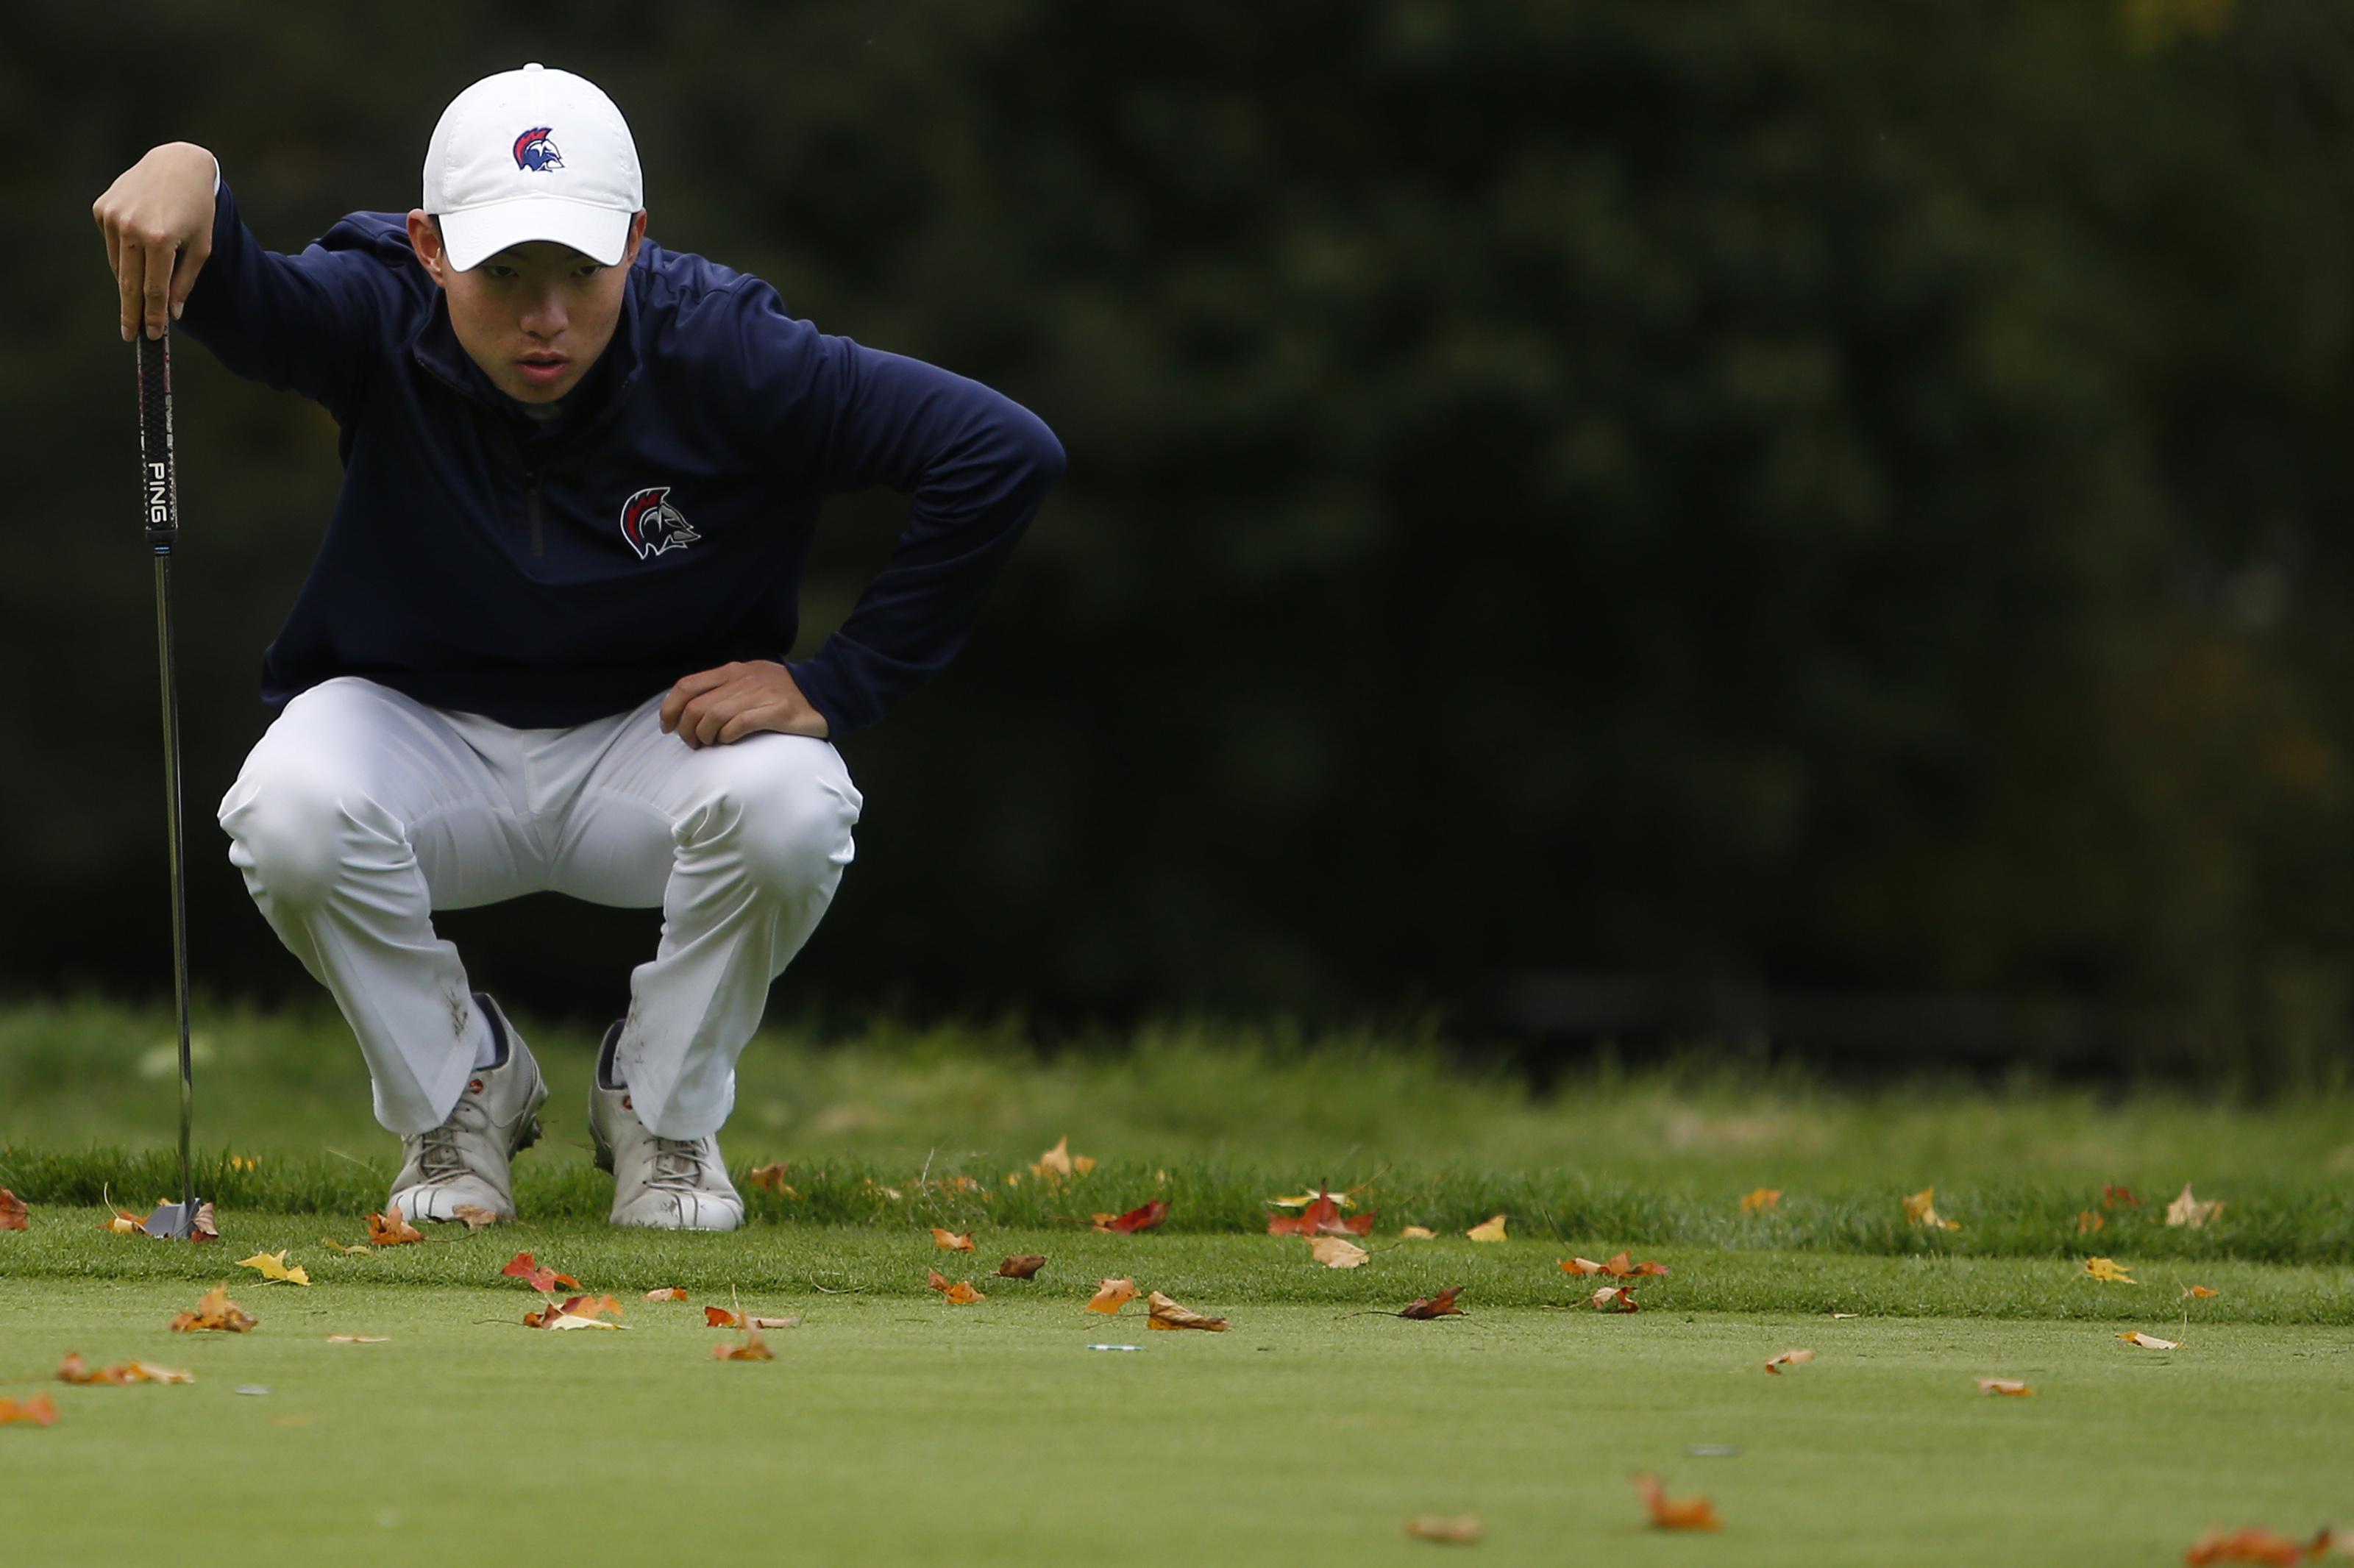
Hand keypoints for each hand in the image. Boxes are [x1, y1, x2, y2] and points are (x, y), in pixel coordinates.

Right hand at [92, 143, 218, 341]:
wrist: (176, 166)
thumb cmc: (196, 210)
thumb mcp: (201, 247)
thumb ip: (185, 281)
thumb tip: (171, 314)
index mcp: (160, 239)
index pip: (154, 289)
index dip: (153, 316)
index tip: (152, 336)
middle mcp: (131, 227)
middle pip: (128, 283)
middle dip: (132, 312)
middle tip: (131, 335)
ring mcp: (112, 216)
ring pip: (119, 265)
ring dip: (130, 281)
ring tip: (143, 288)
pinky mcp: (102, 209)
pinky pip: (112, 244)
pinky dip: (125, 252)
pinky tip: (139, 242)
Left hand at [660, 660, 830, 748]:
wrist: (826, 690)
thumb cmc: (784, 691)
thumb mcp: (751, 678)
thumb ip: (724, 688)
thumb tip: (693, 709)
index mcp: (733, 670)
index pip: (687, 686)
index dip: (670, 709)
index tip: (668, 727)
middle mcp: (743, 680)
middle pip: (696, 706)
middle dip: (687, 730)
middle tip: (693, 743)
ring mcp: (760, 695)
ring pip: (714, 717)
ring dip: (706, 737)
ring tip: (710, 745)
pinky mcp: (777, 712)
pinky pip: (740, 725)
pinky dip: (727, 737)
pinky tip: (729, 741)